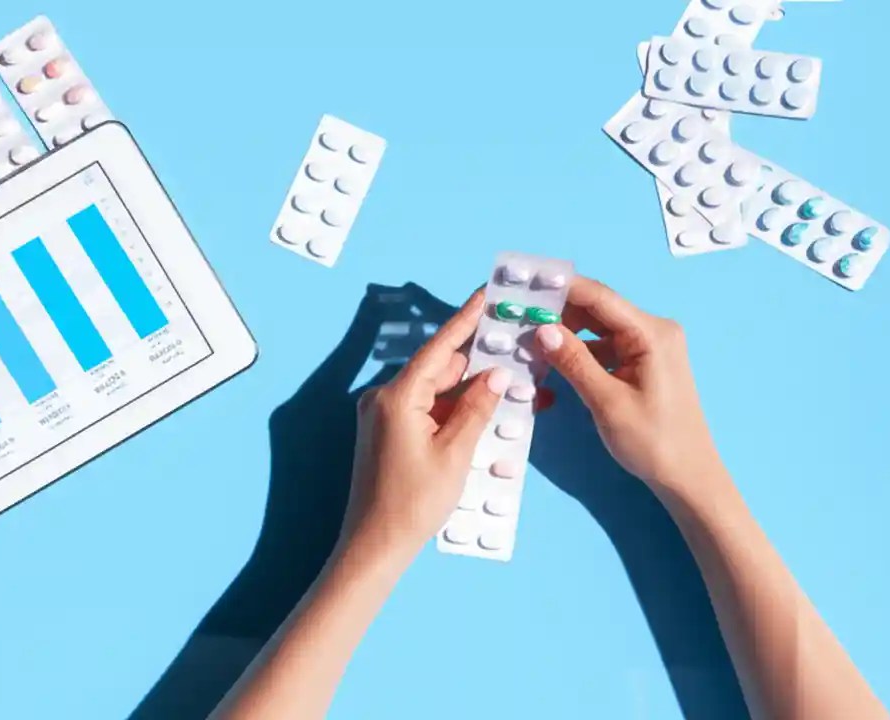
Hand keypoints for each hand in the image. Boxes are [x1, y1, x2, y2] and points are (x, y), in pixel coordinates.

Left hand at [341, 290, 514, 561]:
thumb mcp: (455, 453)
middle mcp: (384, 399)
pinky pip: (426, 410)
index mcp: (397, 397)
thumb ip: (476, 408)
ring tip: (510, 383)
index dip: (465, 320)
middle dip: (477, 361)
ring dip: (469, 389)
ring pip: (434, 390)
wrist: (376, 543)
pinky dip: (453, 409)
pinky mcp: (387, 433)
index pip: (439, 347)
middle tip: (514, 348)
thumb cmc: (414, 502)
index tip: (486, 294)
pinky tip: (484, 411)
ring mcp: (383, 416)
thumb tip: (496, 375)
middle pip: (438, 368)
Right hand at [533, 276, 721, 492]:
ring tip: (526, 335)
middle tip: (516, 314)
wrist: (687, 476)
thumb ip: (574, 362)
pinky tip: (552, 357)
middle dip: (558, 310)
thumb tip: (542, 328)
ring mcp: (649, 346)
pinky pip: (605, 346)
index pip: (599, 297)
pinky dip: (579, 349)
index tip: (523, 287)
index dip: (560, 289)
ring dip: (566, 331)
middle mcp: (653, 330)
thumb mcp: (607, 401)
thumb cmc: (653, 440)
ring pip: (598, 327)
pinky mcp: (642, 362)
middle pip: (598, 309)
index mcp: (651, 333)